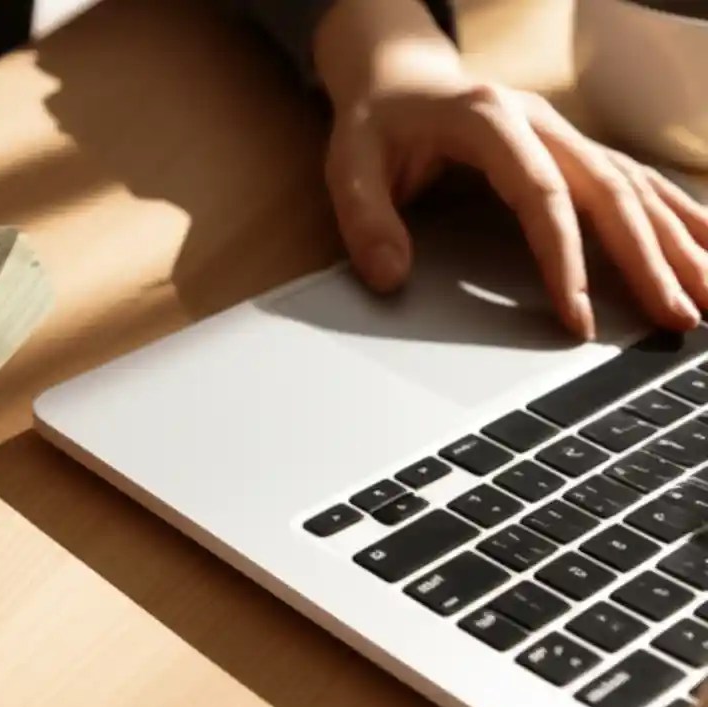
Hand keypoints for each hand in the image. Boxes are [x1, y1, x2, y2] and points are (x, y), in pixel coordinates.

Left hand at [313, 0, 707, 338]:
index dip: (564, 257)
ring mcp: (562, 133)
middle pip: (608, 189)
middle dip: (647, 257)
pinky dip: (675, 214)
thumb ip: (365, 219)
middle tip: (675, 317)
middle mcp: (539, 122)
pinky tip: (706, 247)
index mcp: (488, 121)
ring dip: (677, 240)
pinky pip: (635, 179)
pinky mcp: (572, 148)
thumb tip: (389, 276)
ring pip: (634, 184)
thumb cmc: (377, 122)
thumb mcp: (349, 164)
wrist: (398, 75)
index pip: (541, 194)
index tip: (577, 314)